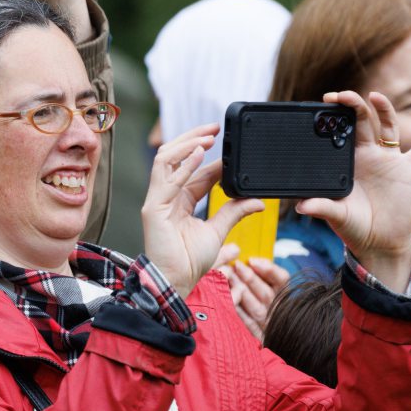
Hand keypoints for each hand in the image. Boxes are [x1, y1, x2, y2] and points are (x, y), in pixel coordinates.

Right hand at [141, 124, 262, 297]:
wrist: (177, 282)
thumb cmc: (190, 262)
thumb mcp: (218, 232)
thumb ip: (234, 212)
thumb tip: (257, 201)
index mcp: (180, 200)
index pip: (193, 170)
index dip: (207, 154)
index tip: (224, 141)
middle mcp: (166, 196)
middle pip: (174, 156)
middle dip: (193, 138)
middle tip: (215, 127)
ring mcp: (157, 200)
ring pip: (165, 160)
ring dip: (187, 144)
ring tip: (207, 137)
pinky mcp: (153, 208)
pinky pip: (166, 179)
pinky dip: (183, 165)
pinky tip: (199, 154)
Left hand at [218, 257, 289, 341]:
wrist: (263, 333)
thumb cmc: (255, 297)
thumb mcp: (262, 283)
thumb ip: (256, 271)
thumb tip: (240, 253)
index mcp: (282, 293)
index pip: (282, 279)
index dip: (269, 269)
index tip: (252, 261)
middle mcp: (276, 308)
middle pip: (267, 293)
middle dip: (250, 278)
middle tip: (235, 266)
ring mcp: (267, 323)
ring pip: (256, 308)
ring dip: (242, 293)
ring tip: (228, 280)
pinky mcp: (257, 336)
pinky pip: (247, 324)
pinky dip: (237, 312)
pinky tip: (226, 301)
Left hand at [295, 90, 410, 291]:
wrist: (379, 243)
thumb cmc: (354, 229)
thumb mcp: (337, 216)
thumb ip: (322, 208)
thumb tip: (300, 206)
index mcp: (348, 163)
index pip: (340, 134)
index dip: (334, 120)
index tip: (324, 106)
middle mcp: (367, 157)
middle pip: (361, 123)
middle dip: (352, 107)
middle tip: (340, 95)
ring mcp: (388, 160)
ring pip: (388, 127)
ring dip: (384, 109)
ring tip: (376, 96)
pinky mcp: (408, 170)